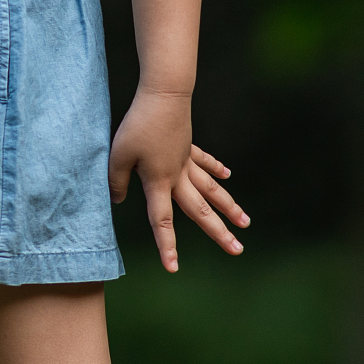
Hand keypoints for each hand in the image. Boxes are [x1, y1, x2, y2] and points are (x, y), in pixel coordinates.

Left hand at [108, 89, 248, 271]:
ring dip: (228, 206)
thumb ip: (117, 181)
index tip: (173, 268)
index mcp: (159, 181)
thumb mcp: (118, 155)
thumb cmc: (137, 125)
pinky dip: (216, 169)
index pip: (162, 220)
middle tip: (238, 250)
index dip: (166, 245)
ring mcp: (186, 160)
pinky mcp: (188, 144)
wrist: (163, 95)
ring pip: (211, 189)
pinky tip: (227, 176)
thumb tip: (118, 200)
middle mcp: (178, 175)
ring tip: (245, 223)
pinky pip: (204, 161)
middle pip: (199, 210)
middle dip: (218, 232)